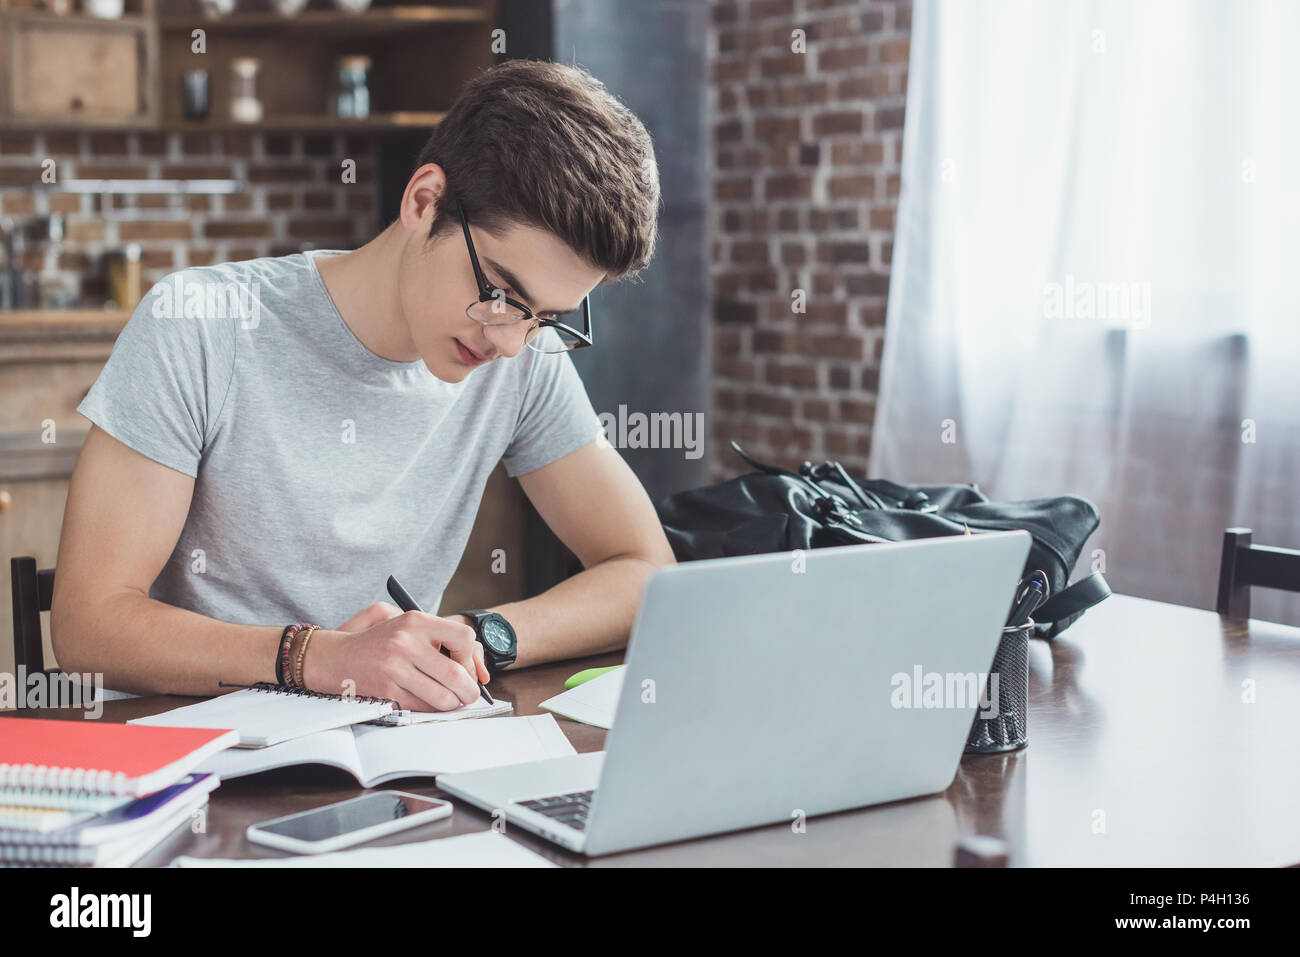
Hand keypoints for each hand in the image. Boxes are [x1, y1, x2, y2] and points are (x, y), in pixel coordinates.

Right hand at [303, 605, 489, 711]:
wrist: (334, 657)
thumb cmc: (377, 641)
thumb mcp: (404, 622)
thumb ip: (439, 635)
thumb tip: (474, 666)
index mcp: (415, 621)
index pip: (463, 636)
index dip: (470, 656)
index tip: (464, 665)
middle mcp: (405, 643)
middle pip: (456, 674)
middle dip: (469, 691)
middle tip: (470, 695)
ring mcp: (394, 669)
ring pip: (442, 696)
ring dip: (453, 704)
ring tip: (452, 700)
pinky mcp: (386, 691)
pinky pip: (422, 707)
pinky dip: (432, 709)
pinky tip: (430, 703)